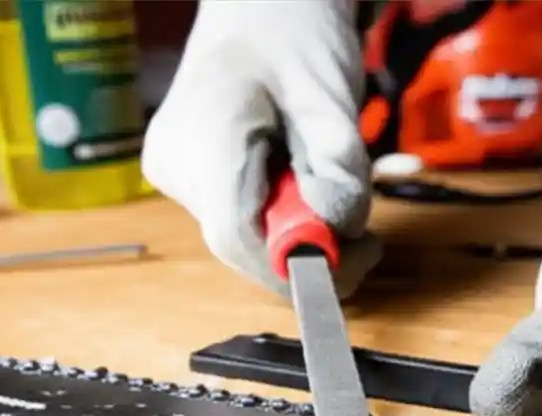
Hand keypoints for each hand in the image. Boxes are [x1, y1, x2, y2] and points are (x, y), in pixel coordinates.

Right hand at [142, 0, 380, 298]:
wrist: (259, 3)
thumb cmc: (294, 30)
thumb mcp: (332, 96)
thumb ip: (341, 168)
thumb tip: (341, 232)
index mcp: (203, 135)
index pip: (237, 236)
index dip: (297, 263)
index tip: (357, 258)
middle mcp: (175, 165)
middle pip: (245, 245)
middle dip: (311, 248)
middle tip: (366, 234)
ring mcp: (175, 175)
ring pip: (247, 240)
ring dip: (301, 231)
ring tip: (327, 182)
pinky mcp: (186, 181)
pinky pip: (243, 223)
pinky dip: (284, 218)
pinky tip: (299, 179)